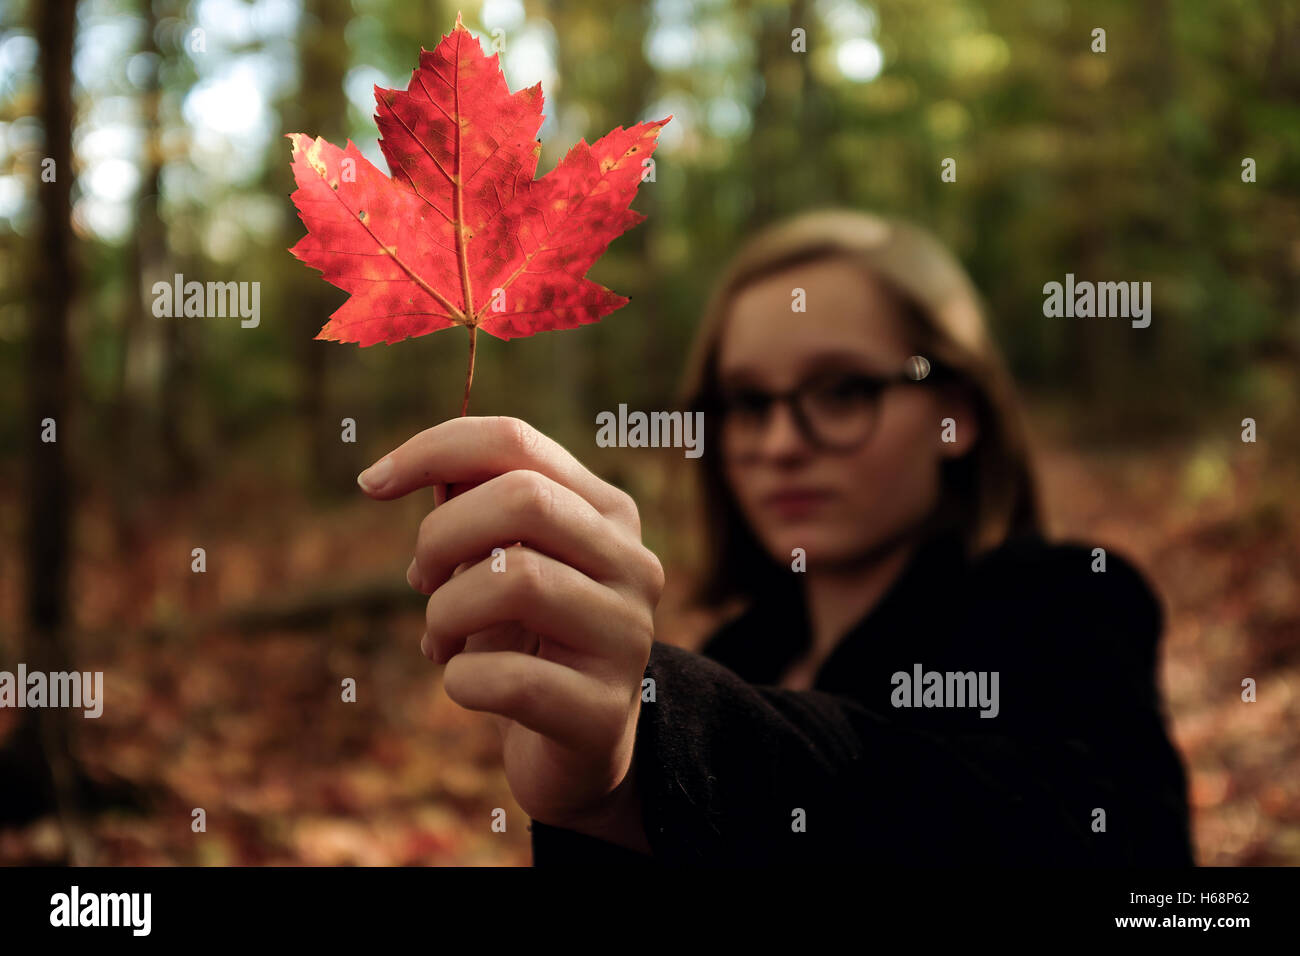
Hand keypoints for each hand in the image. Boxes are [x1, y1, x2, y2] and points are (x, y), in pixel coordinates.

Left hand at [356, 416, 663, 845]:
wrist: (577, 748)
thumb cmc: (528, 640)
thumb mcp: (503, 562)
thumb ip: (472, 509)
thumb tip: (408, 471)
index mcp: (607, 512)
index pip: (517, 443)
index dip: (432, 450)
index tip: (371, 484)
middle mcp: (632, 563)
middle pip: (523, 499)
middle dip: (442, 535)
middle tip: (421, 579)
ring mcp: (628, 636)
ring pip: (516, 582)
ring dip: (446, 612)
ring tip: (443, 638)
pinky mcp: (604, 710)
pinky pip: (508, 679)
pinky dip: (461, 679)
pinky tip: (466, 684)